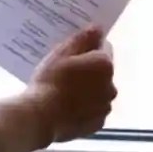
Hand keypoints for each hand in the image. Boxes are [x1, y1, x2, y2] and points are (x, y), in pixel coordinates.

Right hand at [25, 27, 116, 145]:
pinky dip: (84, 107)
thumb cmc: (50, 80)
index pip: (104, 48)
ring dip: (87, 89)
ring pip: (98, 91)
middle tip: (65, 72)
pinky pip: (93, 109)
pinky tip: (67, 106)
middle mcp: (112, 85)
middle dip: (89, 69)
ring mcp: (105, 107)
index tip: (72, 52)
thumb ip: (83, 39)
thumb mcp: (61, 53)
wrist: (40, 117)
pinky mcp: (98, 123)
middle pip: (102, 71)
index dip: (88, 48)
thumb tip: (98, 28)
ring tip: (64, 91)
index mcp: (104, 64)